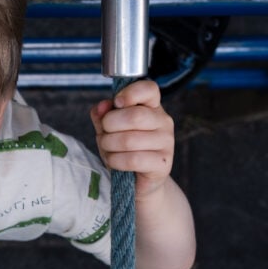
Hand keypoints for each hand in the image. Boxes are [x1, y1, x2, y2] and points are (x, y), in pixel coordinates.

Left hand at [90, 80, 173, 198]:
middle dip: (109, 126)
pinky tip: (115, 161)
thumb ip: (103, 115)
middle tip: (104, 134)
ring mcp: (166, 142)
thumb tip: (102, 106)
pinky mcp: (163, 163)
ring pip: (129, 140)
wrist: (137, 179)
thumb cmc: (122, 149)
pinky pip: (132, 160)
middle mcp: (163, 121)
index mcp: (151, 106)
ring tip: (108, 149)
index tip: (116, 103)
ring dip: (109, 145)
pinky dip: (115, 161)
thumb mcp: (108, 129)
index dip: (129, 93)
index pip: (149, 89)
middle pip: (134, 116)